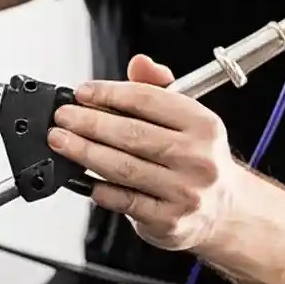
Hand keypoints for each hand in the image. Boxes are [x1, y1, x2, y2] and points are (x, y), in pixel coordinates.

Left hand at [50, 55, 242, 250]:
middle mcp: (198, 159)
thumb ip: (158, 88)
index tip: (81, 92)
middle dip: (89, 123)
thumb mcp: (187, 118)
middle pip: (132, 134)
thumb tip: (138, 63)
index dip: (108, 93)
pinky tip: (82, 178)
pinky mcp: (169, 220)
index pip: (148, 100)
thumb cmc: (195, 158)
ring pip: (124, 168)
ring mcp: (184, 192)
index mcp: (203, 125)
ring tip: (61, 141)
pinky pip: (124, 201)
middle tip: (62, 117)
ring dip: (85, 152)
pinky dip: (99, 188)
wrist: (223, 208)